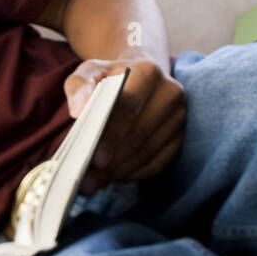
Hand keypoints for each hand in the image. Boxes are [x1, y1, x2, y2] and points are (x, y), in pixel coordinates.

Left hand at [63, 58, 185, 195]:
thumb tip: (77, 111)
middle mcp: (169, 94)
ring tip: (93, 183)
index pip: (128, 107)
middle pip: (139, 134)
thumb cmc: (109, 77)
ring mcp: (178, 117)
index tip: (94, 159)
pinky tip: (111, 178)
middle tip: (86, 181)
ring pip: (147, 152)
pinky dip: (132, 173)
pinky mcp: (179, 137)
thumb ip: (79, 86)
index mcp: (148, 72)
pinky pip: (157, 163)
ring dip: (119, 171)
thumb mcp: (89, 72)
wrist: (139, 76)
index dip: (112, 135)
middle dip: (111, 161)